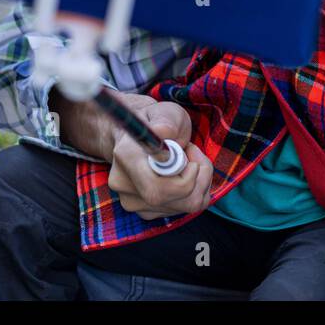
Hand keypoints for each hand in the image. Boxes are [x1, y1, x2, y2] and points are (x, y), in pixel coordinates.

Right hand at [104, 96, 213, 218]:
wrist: (136, 137)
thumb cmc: (154, 121)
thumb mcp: (165, 113)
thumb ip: (166, 122)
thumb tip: (164, 133)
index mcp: (126, 157)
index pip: (157, 188)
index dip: (185, 177)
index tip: (189, 151)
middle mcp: (124, 185)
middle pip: (176, 201)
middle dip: (199, 178)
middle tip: (194, 154)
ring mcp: (133, 202)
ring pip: (185, 206)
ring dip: (200, 182)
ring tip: (189, 161)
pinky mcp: (146, 212)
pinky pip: (185, 209)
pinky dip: (195, 191)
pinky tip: (185, 175)